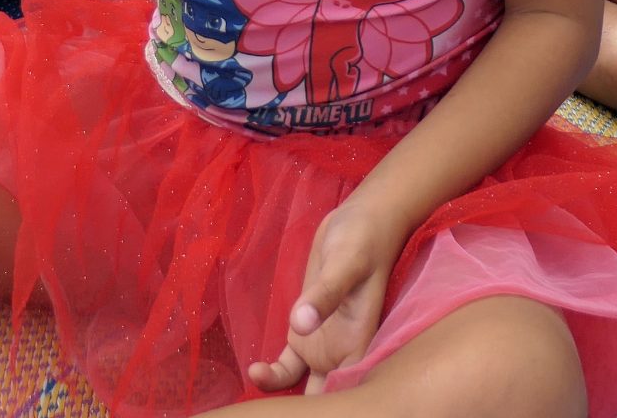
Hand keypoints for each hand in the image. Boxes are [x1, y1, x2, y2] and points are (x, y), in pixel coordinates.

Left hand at [246, 199, 403, 393]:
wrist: (360, 219)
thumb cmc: (362, 240)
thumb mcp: (345, 263)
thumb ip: (324, 294)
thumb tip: (300, 324)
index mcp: (359, 346)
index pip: (344, 392)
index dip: (324, 408)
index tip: (300, 412)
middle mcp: (342, 354)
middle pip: (323, 399)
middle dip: (301, 411)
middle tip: (266, 413)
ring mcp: (322, 346)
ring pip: (302, 390)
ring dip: (280, 394)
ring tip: (255, 378)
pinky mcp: (304, 334)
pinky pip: (288, 368)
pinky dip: (273, 375)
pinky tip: (254, 369)